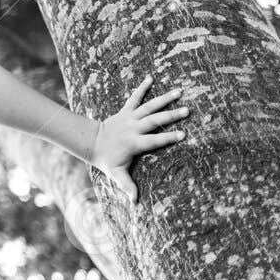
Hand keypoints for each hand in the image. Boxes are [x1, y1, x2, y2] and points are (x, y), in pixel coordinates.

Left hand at [89, 76, 189, 201]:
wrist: (92, 142)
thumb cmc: (108, 160)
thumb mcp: (117, 174)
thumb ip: (127, 186)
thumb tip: (135, 202)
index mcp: (134, 143)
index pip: (154, 141)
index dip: (168, 137)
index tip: (184, 134)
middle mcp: (133, 128)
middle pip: (154, 121)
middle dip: (170, 116)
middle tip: (187, 110)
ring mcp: (129, 118)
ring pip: (148, 106)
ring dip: (163, 98)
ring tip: (180, 91)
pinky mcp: (125, 111)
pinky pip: (134, 97)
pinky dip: (141, 87)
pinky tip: (150, 77)